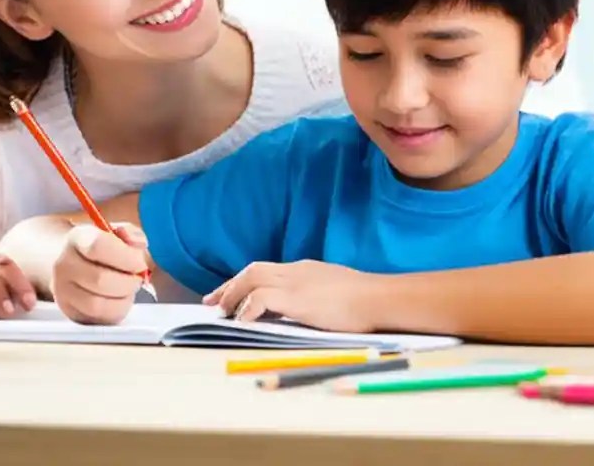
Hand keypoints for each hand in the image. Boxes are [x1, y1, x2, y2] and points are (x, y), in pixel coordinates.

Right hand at [51, 222, 148, 324]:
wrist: (73, 264)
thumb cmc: (101, 249)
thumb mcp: (116, 233)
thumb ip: (131, 235)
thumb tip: (139, 244)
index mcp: (77, 238)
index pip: (97, 246)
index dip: (125, 256)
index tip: (139, 262)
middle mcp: (64, 264)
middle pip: (100, 279)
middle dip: (127, 281)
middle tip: (137, 278)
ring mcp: (63, 290)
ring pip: (97, 304)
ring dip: (122, 299)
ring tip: (129, 289)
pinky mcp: (70, 311)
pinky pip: (97, 318)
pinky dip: (116, 311)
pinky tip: (120, 299)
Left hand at [203, 260, 378, 332]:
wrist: (380, 299)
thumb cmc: (367, 301)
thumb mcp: (335, 292)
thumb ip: (315, 296)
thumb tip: (303, 309)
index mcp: (305, 270)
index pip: (266, 270)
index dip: (244, 282)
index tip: (229, 294)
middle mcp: (296, 271)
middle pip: (253, 270)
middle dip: (230, 286)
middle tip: (213, 303)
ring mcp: (295, 282)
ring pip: (251, 279)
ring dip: (233, 295)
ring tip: (222, 313)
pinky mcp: (296, 298)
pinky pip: (260, 299)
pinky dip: (247, 309)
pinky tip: (242, 322)